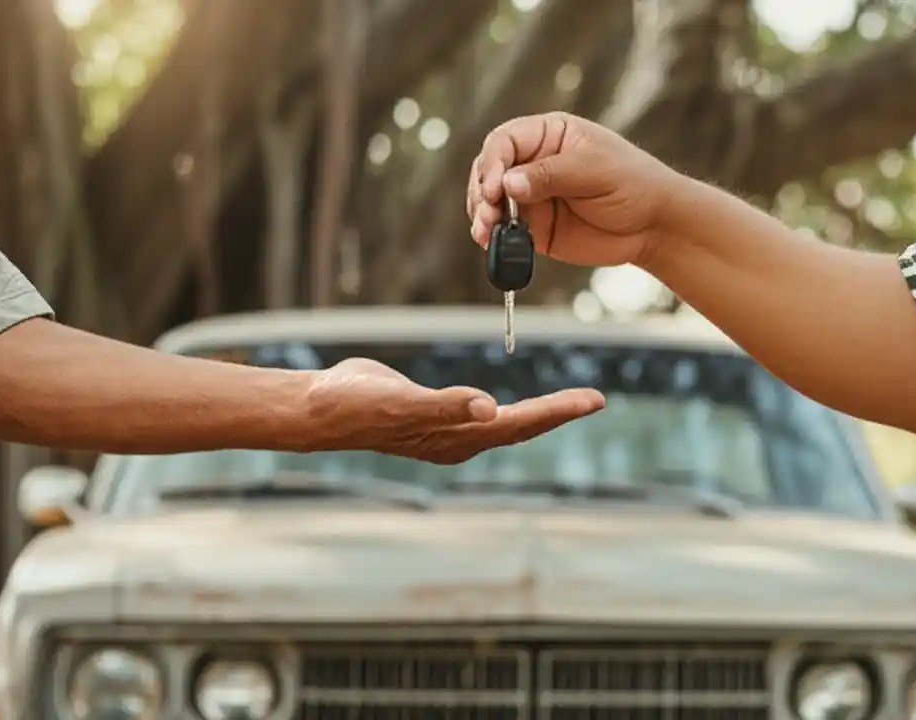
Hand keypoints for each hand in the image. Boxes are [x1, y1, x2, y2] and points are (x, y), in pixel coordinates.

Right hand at [306, 358, 604, 463]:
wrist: (319, 408)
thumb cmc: (356, 406)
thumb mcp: (401, 401)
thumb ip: (446, 404)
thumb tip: (490, 407)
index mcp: (458, 437)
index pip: (521, 423)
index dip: (558, 412)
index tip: (593, 400)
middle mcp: (459, 439)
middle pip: (521, 426)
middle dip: (559, 413)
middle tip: (595, 399)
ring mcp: (448, 431)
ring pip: (506, 423)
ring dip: (538, 415)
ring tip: (570, 404)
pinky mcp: (436, 417)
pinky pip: (484, 414)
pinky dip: (508, 409)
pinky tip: (512, 407)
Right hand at [466, 112, 683, 267]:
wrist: (654, 225)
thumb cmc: (632, 183)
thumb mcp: (594, 170)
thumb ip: (550, 175)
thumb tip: (507, 183)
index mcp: (548, 135)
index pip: (505, 141)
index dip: (493, 163)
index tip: (495, 187)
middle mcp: (534, 162)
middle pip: (490, 171)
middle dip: (483, 192)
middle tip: (488, 213)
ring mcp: (531, 195)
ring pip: (491, 202)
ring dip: (483, 215)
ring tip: (486, 232)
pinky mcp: (535, 226)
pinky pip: (505, 230)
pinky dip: (496, 238)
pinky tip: (493, 244)